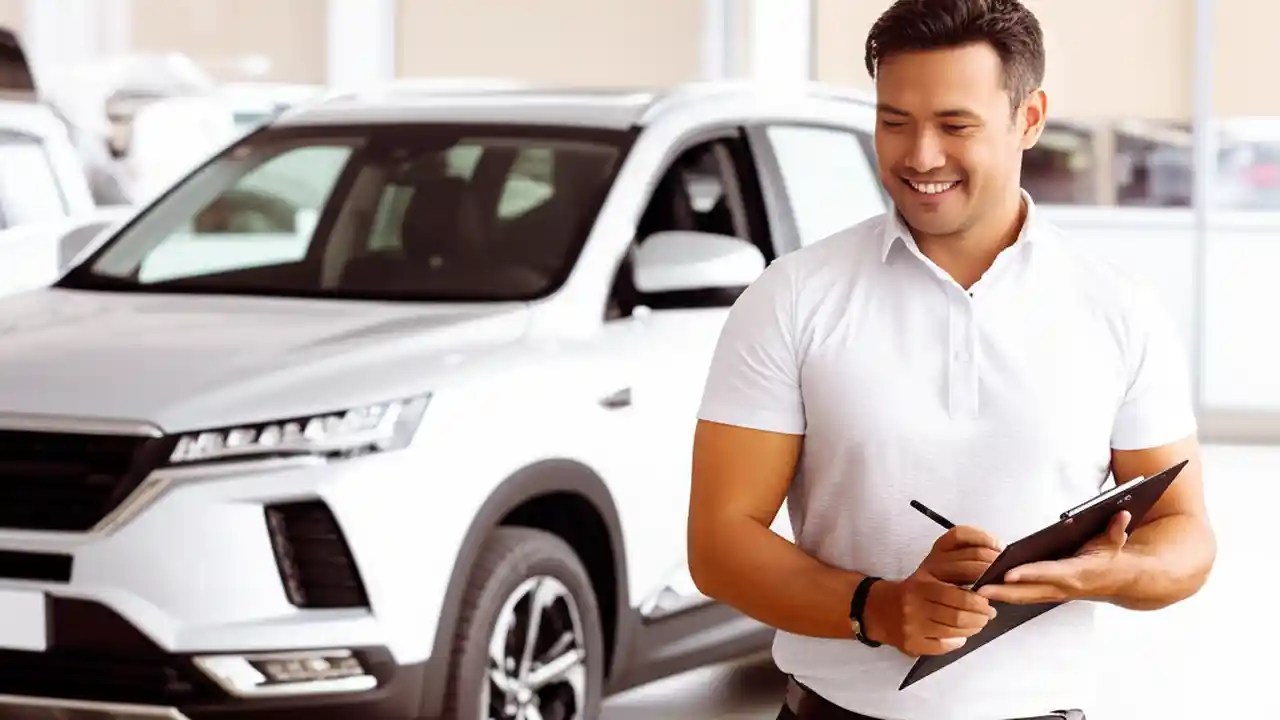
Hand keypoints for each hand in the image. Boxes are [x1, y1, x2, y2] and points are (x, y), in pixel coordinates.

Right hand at [864, 526, 1001, 656]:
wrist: (877, 609)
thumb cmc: (910, 592)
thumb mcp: (926, 576)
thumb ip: (951, 577)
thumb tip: (984, 588)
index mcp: (921, 584)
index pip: (958, 595)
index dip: (979, 602)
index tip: (987, 602)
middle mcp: (915, 605)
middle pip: (958, 616)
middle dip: (980, 617)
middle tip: (987, 615)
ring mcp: (912, 627)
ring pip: (953, 633)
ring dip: (972, 630)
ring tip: (977, 624)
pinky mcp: (911, 644)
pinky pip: (942, 647)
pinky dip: (956, 642)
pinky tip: (959, 636)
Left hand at [978, 510, 1131, 604]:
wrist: (1121, 583)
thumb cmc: (1112, 560)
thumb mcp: (1116, 542)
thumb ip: (1117, 529)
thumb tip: (1122, 514)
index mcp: (1078, 573)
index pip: (1049, 573)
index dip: (1029, 574)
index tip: (1008, 574)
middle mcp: (1065, 587)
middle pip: (1031, 592)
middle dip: (1005, 592)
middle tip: (980, 589)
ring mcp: (1057, 593)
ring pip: (1026, 597)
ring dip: (1003, 595)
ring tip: (977, 589)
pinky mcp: (1052, 594)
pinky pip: (1028, 596)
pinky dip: (1010, 594)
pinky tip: (990, 589)